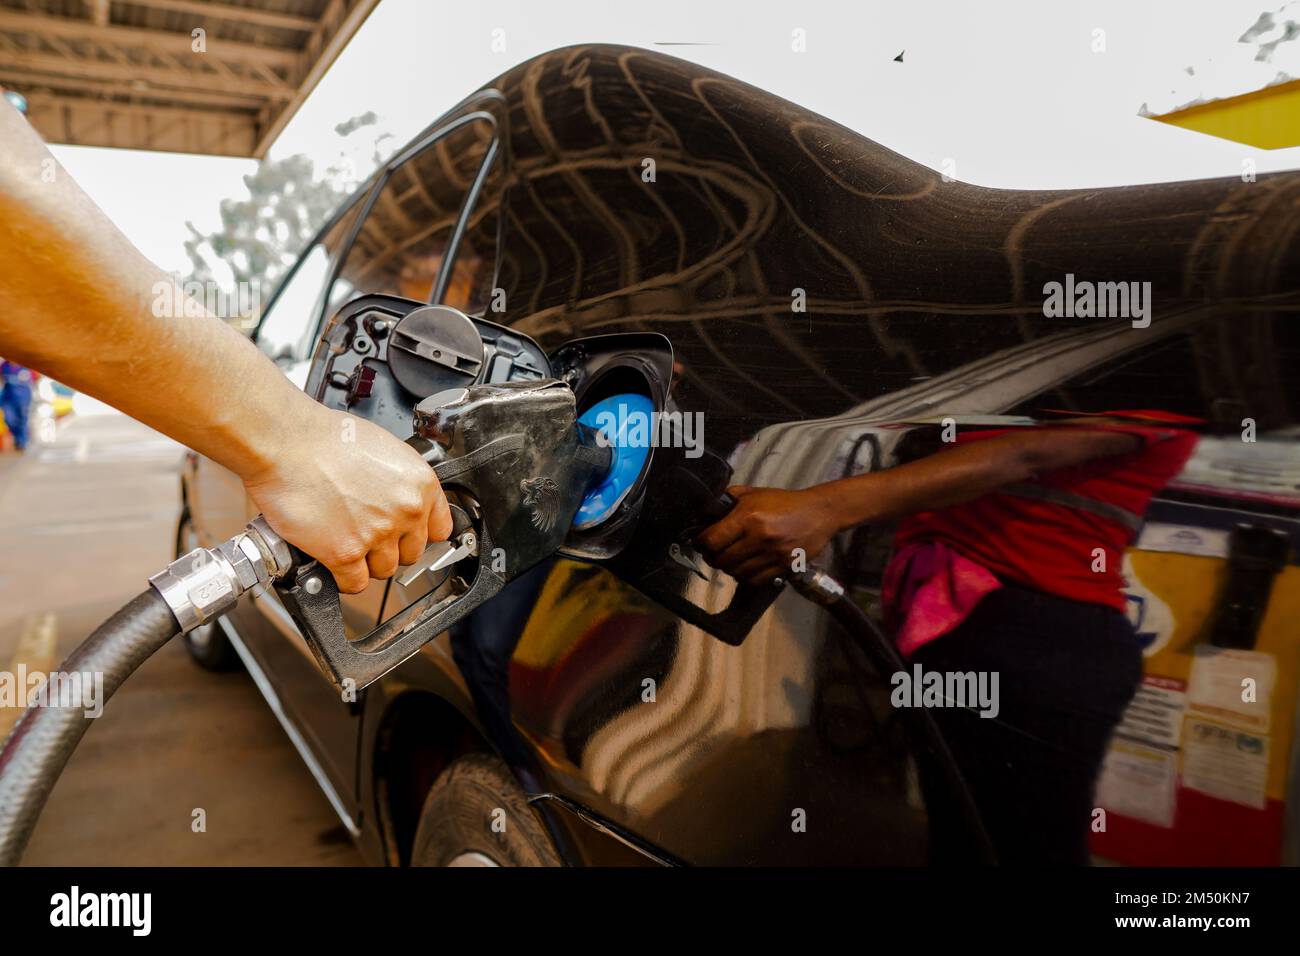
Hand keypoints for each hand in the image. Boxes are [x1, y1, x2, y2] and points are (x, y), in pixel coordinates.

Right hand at [242, 406, 452, 593]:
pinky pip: (355, 583)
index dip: (418, 534)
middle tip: (366, 534)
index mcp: (421, 484)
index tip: (407, 536)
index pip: (440, 529)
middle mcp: (406, 511)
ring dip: (365, 562)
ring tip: (344, 539)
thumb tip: (400, 503)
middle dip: (389, 548)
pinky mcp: (346, 553)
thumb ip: (400, 484)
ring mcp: (378, 534)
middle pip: (411, 553)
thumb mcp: (385, 450)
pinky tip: (332, 558)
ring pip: (384, 570)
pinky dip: (342, 577)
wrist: (288, 442)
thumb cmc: (326, 439)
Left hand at [695, 485, 840, 585]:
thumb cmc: (784, 502)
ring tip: (731, 559)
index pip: (712, 540)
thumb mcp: (753, 493)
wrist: (819, 513)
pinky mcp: (784, 567)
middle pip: (722, 560)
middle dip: (713, 557)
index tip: (700, 542)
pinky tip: (746, 567)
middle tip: (714, 552)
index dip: (701, 544)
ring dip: (729, 568)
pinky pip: (754, 580)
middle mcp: (759, 536)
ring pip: (736, 573)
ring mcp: (773, 554)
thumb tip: (705, 511)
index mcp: (748, 516)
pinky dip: (746, 577)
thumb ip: (728, 499)